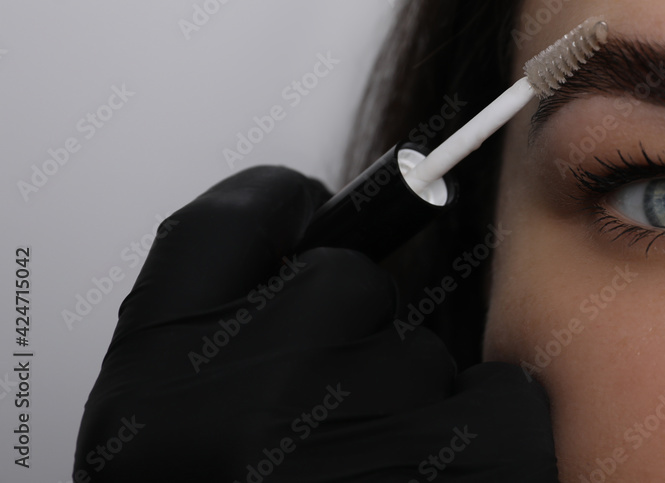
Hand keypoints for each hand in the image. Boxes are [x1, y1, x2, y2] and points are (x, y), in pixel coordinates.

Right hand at [73, 165, 557, 481]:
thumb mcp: (185, 443)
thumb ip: (227, 332)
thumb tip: (309, 234)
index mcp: (152, 408)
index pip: (232, 220)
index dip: (279, 215)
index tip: (303, 228)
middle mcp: (244, 425)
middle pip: (345, 282)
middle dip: (350, 345)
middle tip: (331, 437)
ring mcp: (364, 452)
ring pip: (423, 344)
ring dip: (414, 409)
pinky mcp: (471, 476)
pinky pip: (505, 397)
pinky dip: (489, 440)